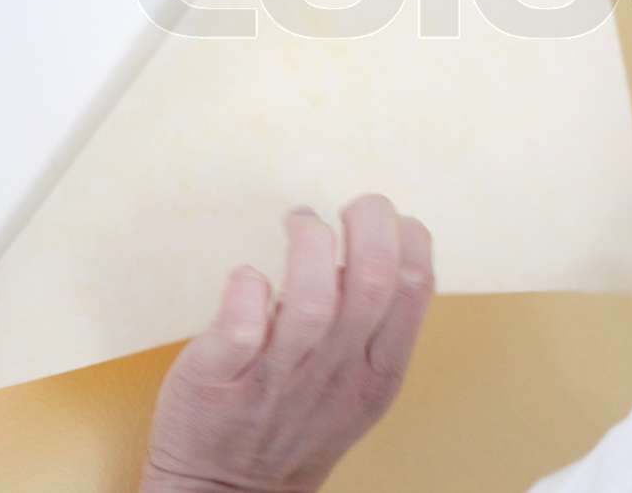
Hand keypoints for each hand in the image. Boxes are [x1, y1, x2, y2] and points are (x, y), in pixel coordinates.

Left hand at [141, 195, 434, 492]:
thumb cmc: (297, 424)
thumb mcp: (362, 384)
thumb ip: (378, 325)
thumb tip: (381, 244)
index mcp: (379, 370)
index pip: (415, 286)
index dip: (408, 236)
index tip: (389, 220)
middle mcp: (335, 371)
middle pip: (371, 279)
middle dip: (369, 221)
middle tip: (351, 207)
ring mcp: (277, 377)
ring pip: (310, 299)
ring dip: (309, 242)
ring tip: (300, 222)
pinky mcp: (217, 379)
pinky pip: (238, 325)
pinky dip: (246, 287)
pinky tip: (247, 277)